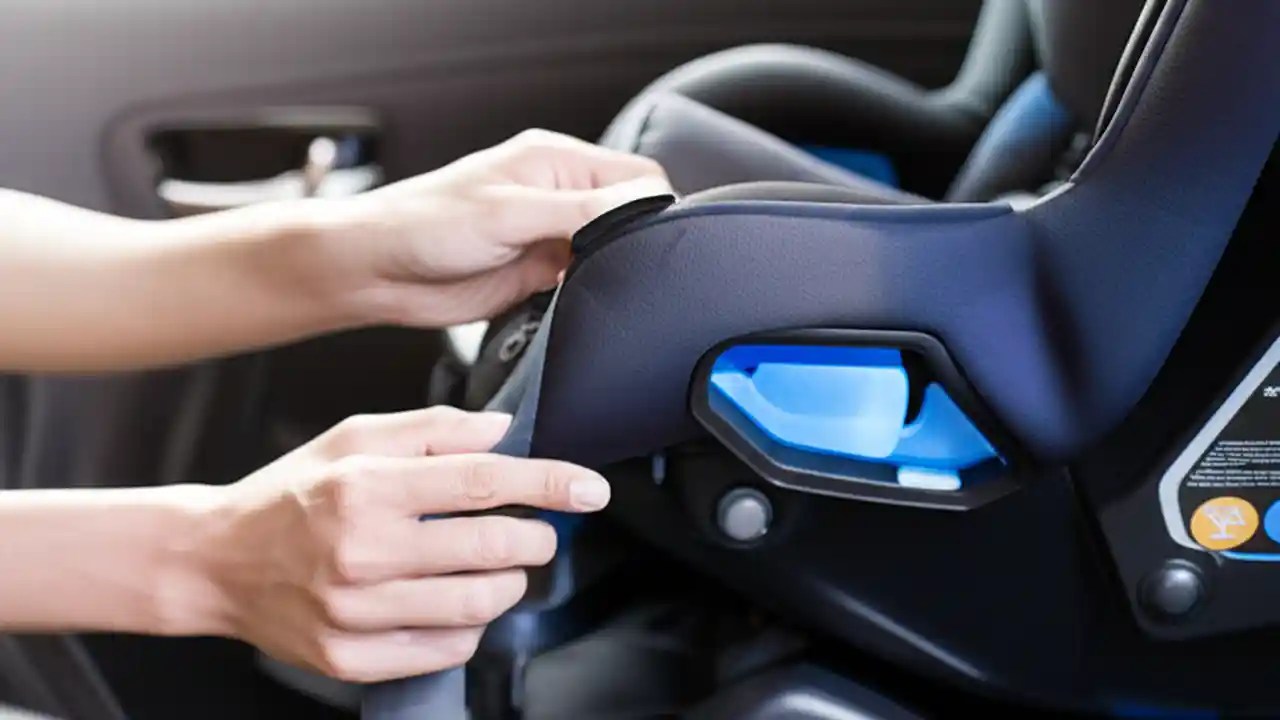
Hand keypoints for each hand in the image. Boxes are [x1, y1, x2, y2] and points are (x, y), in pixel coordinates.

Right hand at [197, 406, 610, 682]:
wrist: (215, 562)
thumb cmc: (291, 495)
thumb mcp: (352, 439)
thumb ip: (432, 429)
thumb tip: (503, 429)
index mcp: (366, 488)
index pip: (482, 482)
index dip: (549, 483)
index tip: (590, 488)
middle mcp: (361, 552)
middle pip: (491, 549)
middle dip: (537, 539)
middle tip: (539, 532)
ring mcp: (355, 613)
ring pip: (478, 605)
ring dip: (508, 583)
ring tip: (496, 566)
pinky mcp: (351, 658)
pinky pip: (446, 649)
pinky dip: (468, 626)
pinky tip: (454, 600)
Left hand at [319, 129, 670, 327]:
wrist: (375, 271)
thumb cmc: (423, 225)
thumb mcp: (509, 212)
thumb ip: (580, 211)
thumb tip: (646, 206)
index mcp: (556, 162)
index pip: (638, 176)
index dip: (654, 207)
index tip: (652, 242)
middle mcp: (558, 196)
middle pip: (630, 215)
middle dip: (635, 243)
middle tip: (625, 271)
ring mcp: (550, 237)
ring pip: (611, 254)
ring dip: (610, 273)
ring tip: (596, 286)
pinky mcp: (538, 275)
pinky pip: (584, 284)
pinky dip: (588, 296)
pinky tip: (579, 304)